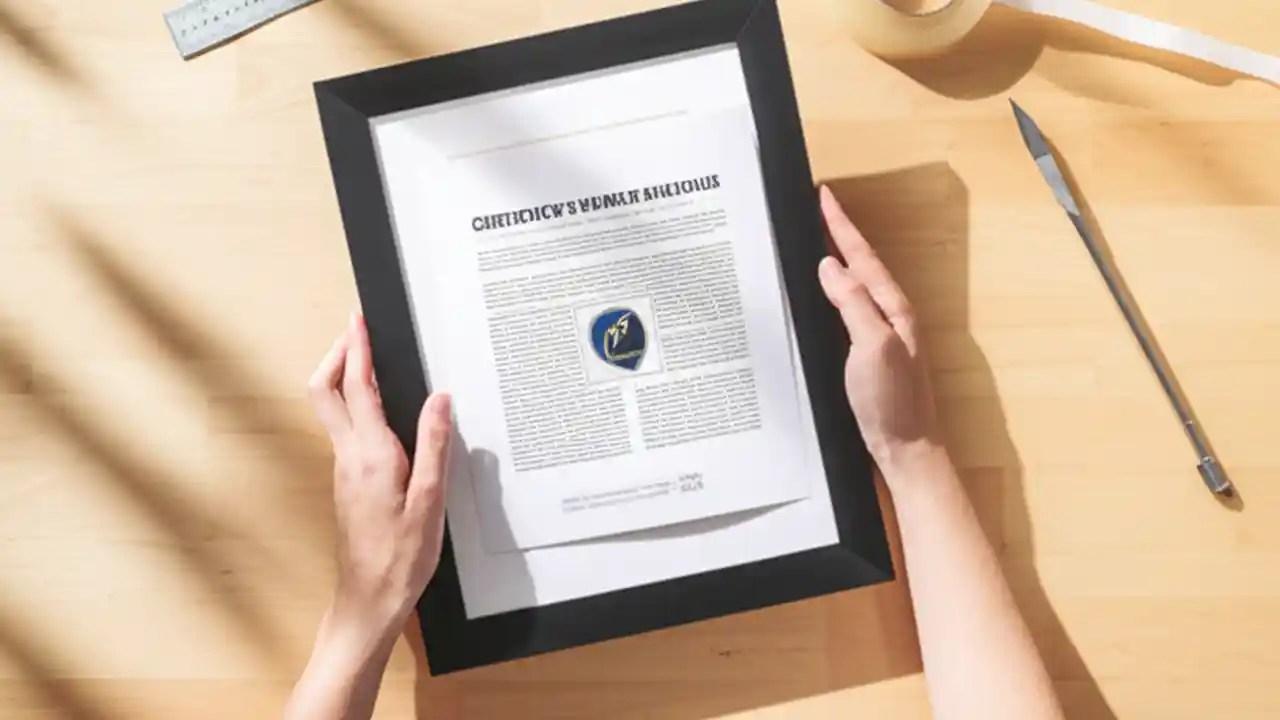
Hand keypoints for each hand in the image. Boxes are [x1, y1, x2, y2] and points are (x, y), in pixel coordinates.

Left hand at [308, 313, 452, 640]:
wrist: (368, 601)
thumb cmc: (401, 558)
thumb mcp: (430, 501)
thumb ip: (433, 445)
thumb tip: (440, 398)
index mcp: (370, 455)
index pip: (356, 387)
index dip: (357, 348)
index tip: (360, 319)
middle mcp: (349, 456)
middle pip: (326, 390)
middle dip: (339, 354)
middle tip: (358, 329)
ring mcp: (344, 470)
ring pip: (333, 409)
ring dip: (346, 377)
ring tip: (370, 358)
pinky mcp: (349, 483)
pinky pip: (347, 430)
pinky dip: (357, 405)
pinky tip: (381, 409)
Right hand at [816, 186, 940, 484]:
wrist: (906, 450)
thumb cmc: (892, 403)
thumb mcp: (871, 347)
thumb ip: (853, 303)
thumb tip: (831, 267)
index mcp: (893, 309)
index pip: (862, 256)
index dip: (841, 226)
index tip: (824, 196)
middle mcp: (891, 317)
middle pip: (862, 264)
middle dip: (840, 234)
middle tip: (818, 208)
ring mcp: (883, 335)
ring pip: (857, 285)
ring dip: (839, 261)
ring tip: (818, 239)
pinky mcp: (871, 355)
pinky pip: (850, 309)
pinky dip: (835, 292)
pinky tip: (824, 295)